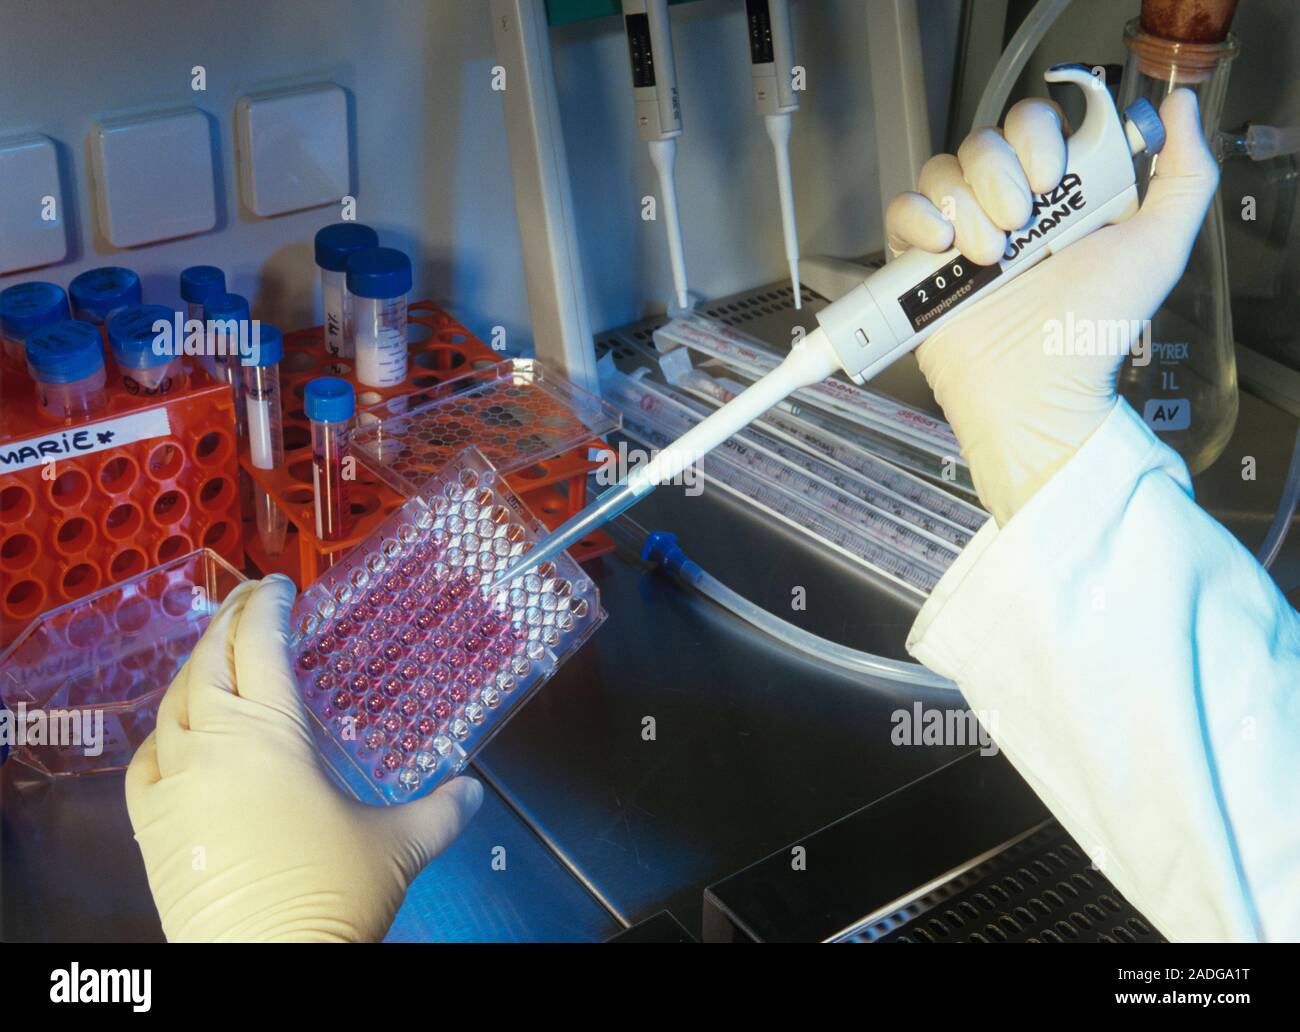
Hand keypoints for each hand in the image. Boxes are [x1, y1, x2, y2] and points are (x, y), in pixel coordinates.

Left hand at [125, 575, 482, 941]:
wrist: (264, 964)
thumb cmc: (331, 893)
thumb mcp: (398, 845)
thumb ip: (442, 810)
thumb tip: (475, 791)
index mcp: (269, 734)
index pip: (260, 645)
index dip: (269, 606)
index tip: (281, 585)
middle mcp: (211, 745)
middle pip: (208, 661)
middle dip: (228, 621)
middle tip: (250, 602)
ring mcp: (172, 783)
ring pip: (172, 704)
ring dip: (196, 669)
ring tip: (219, 658)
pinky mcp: (151, 824)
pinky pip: (145, 760)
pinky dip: (163, 732)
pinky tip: (177, 733)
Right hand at [886, 89, 1217, 524]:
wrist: (1037, 387)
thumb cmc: (1094, 328)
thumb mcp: (1157, 247)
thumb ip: (1186, 175)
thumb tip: (1180, 106)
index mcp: (1058, 192)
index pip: (1033, 123)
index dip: (1038, 137)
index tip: (1055, 177)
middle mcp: (1005, 204)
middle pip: (984, 140)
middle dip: (1001, 174)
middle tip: (1022, 225)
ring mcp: (958, 231)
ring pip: (943, 170)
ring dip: (967, 206)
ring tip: (990, 258)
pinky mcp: (917, 261)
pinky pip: (901, 208)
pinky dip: (918, 218)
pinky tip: (943, 248)